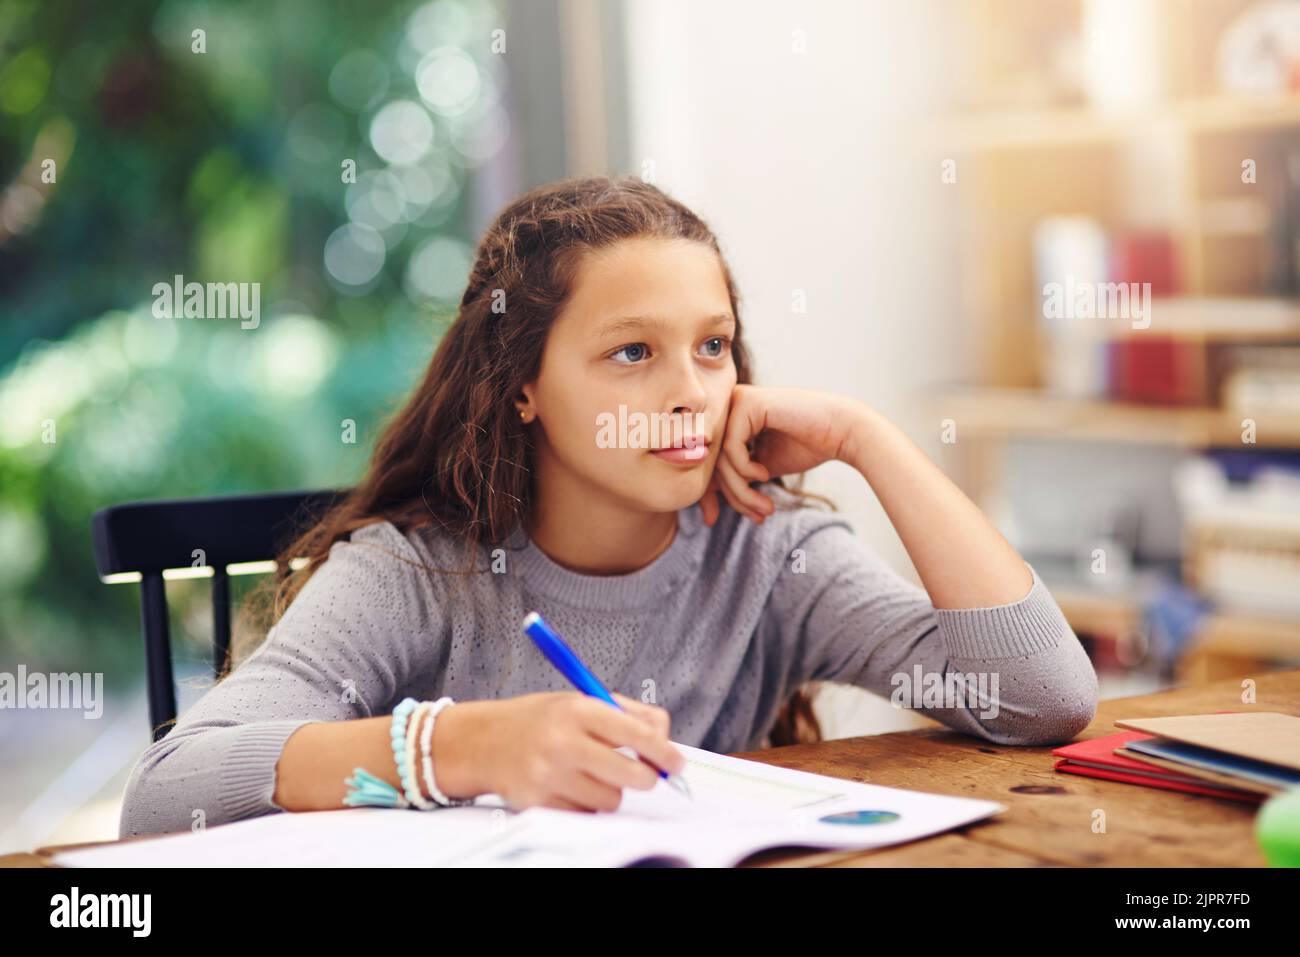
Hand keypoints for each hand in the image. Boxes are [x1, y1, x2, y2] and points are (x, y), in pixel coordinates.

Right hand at [462, 691, 683, 812]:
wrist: (484, 741)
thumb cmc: (542, 720)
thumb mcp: (580, 701)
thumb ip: (627, 715)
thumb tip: (664, 742)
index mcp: (578, 709)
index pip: (636, 734)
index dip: (664, 752)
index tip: (676, 763)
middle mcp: (563, 742)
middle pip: (631, 774)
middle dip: (647, 778)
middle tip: (647, 775)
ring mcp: (549, 776)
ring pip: (611, 799)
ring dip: (612, 790)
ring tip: (592, 773)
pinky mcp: (539, 802)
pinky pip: (586, 813)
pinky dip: (587, 803)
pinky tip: (571, 785)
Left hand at [698, 385, 862, 524]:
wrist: (842, 431)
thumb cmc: (806, 447)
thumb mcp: (760, 469)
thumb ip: (734, 480)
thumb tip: (703, 508)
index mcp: (729, 420)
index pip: (706, 461)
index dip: (706, 494)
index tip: (712, 520)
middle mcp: (728, 406)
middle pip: (712, 461)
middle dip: (732, 496)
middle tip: (757, 516)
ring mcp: (736, 400)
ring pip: (720, 458)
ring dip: (741, 490)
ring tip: (764, 507)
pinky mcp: (747, 401)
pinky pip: (731, 447)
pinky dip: (745, 468)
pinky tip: (765, 474)